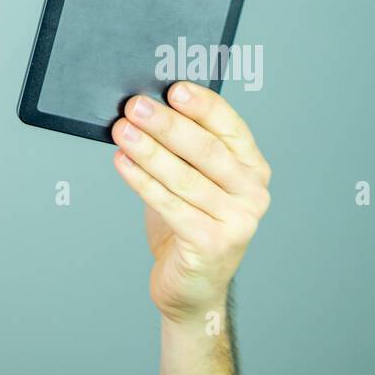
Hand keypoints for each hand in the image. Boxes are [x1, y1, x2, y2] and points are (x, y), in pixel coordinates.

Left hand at [112, 83, 270, 323]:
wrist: (192, 286)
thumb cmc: (189, 221)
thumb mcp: (192, 178)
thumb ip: (182, 147)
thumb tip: (147, 105)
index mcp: (253, 167)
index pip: (230, 127)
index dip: (203, 105)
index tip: (173, 88)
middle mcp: (253, 193)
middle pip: (207, 150)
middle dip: (167, 124)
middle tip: (135, 106)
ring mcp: (238, 221)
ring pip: (185, 177)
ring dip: (149, 150)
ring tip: (122, 131)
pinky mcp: (213, 244)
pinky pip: (171, 205)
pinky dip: (142, 181)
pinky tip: (122, 163)